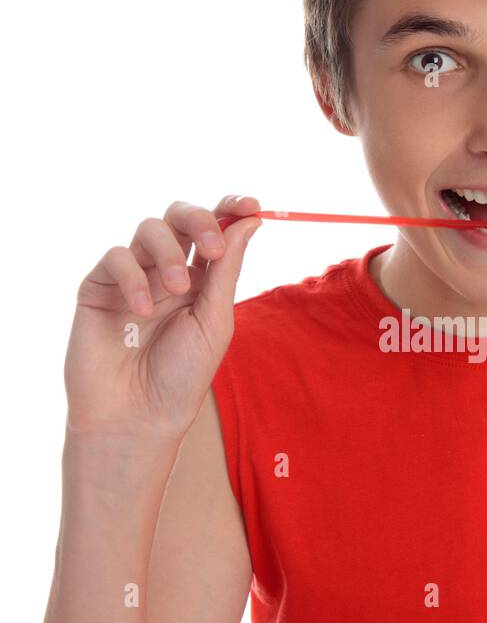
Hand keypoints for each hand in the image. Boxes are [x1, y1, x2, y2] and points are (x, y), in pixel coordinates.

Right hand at [65, 194, 261, 441]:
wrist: (135, 417)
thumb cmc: (180, 377)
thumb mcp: (214, 321)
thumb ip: (227, 269)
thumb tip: (251, 219)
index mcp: (201, 279)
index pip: (215, 229)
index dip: (230, 209)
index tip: (251, 205)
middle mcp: (165, 271)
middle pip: (180, 217)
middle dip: (199, 220)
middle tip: (212, 247)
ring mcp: (132, 276)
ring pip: (149, 229)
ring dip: (168, 253)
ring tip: (177, 291)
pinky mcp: (99, 286)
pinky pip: (116, 257)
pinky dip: (133, 278)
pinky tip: (141, 311)